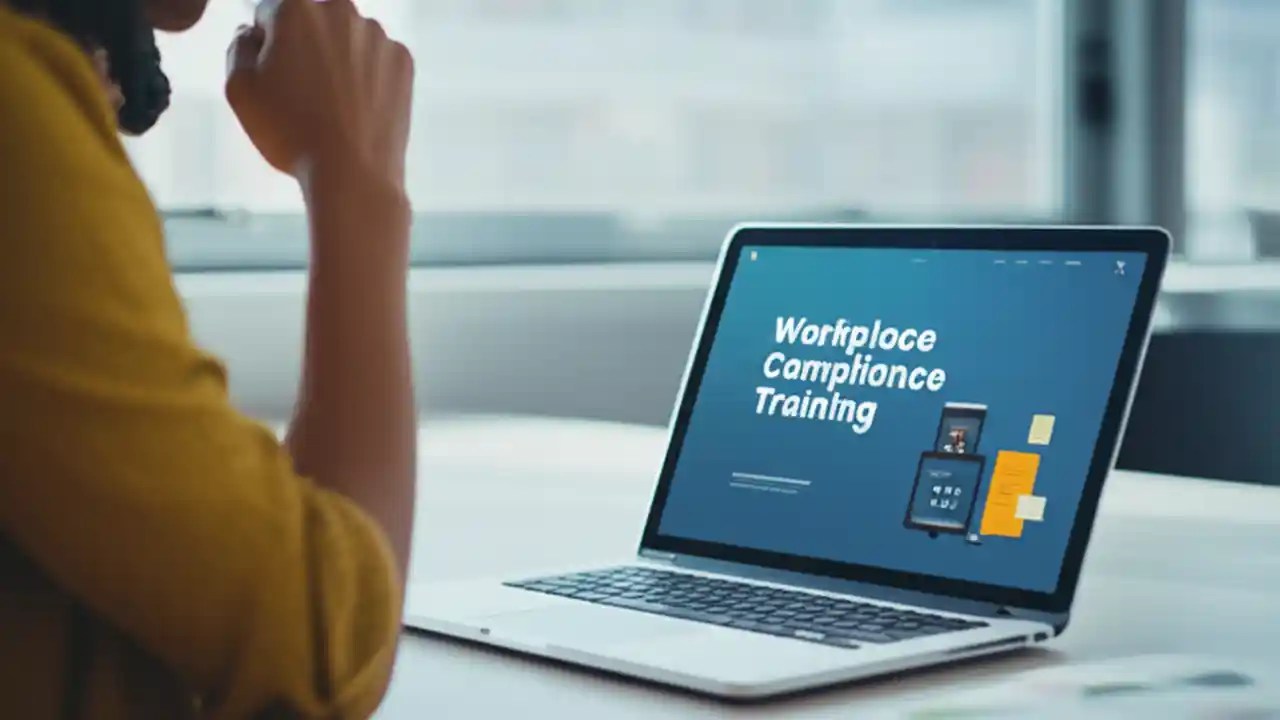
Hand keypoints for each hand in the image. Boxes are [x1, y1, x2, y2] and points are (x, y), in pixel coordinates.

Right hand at [225, 0, 413, 189]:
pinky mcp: (403, 60)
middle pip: (314, 20)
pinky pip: (377, 60)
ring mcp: (377, 34)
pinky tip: (358, 107)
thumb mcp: (240, 89)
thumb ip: (239, 46)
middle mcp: (340, 9)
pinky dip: (369, 76)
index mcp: (295, 7)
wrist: (352, 173)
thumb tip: (253, 32)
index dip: (267, 44)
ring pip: (348, 38)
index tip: (275, 74)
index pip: (270, 13)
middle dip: (306, 45)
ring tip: (333, 104)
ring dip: (339, 58)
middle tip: (304, 90)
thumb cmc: (290, 132)